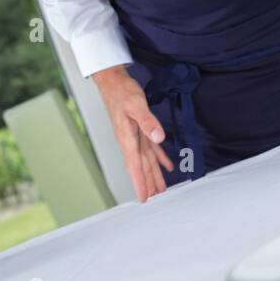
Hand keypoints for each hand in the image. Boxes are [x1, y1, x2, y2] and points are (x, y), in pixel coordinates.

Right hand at [91, 64, 174, 201]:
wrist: (113, 81)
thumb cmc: (122, 92)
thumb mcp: (136, 104)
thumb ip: (148, 121)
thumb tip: (159, 137)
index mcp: (127, 138)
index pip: (134, 166)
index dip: (140, 183)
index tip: (144, 198)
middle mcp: (130, 141)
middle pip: (141, 167)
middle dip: (148, 182)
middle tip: (156, 198)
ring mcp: (134, 136)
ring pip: (146, 160)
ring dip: (154, 173)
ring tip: (161, 189)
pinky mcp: (140, 129)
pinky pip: (151, 148)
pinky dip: (159, 157)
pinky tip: (166, 165)